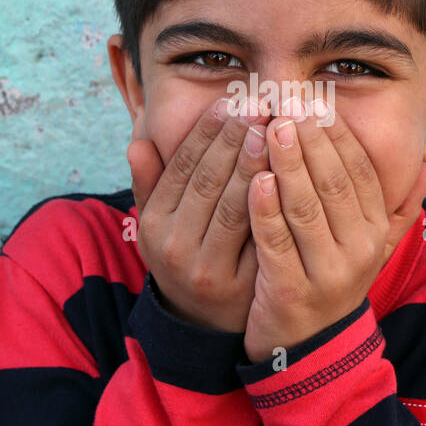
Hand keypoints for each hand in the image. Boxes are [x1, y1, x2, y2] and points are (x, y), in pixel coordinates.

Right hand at [126, 97, 271, 332]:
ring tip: (275, 129)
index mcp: (153, 224)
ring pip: (234, 205)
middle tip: (260, 103)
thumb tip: (137, 143)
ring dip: (256, 163)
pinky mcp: (240, 283)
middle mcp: (174, 246)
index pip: (183, 167)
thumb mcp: (157, 224)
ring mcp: (207, 267)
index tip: (230, 101)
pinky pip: (260, 234)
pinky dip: (274, 202)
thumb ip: (150, 184)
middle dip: (235, 138)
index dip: (206, 132)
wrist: (204, 324)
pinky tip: (288, 173)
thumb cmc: (186, 256)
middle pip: (208, 181)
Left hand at [243, 101, 425, 362]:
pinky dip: (266, 209)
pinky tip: (256, 179)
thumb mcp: (370, 242)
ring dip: (287, 164)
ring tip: (271, 127)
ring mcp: (327, 272)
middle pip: (333, 183)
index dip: (338, 134)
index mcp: (376, 230)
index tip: (315, 101)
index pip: (359, 171)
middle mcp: (359, 250)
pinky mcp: (292, 291)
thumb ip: (397, 201)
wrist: (311, 350)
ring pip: (305, 208)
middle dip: (310, 139)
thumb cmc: (330, 278)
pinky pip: (277, 242)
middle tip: (288, 102)